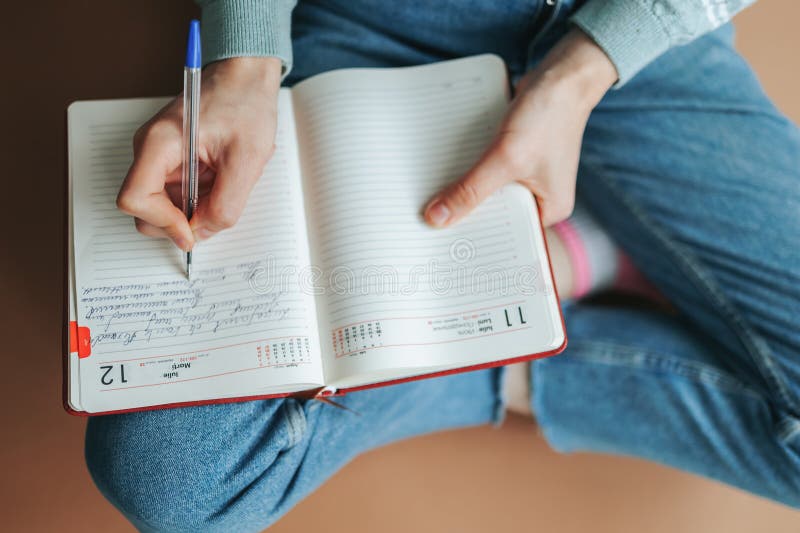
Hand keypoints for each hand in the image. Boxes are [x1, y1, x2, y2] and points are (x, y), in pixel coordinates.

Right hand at [116, 57, 282, 250]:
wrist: (245, 77)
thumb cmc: (245, 104)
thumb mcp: (246, 160)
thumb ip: (225, 205)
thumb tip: (203, 233)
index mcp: (159, 143)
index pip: (135, 199)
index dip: (163, 223)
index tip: (193, 231)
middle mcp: (149, 150)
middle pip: (143, 209)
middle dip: (178, 221)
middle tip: (214, 210)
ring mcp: (157, 156)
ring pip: (161, 206)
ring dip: (191, 211)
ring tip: (221, 185)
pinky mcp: (170, 161)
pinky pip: (174, 195)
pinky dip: (196, 200)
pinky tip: (218, 180)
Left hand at [423, 29, 617, 227]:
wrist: (560, 75)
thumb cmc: (548, 115)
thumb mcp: (506, 159)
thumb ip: (471, 190)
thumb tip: (437, 217)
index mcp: (549, 210)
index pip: (507, 238)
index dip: (475, 242)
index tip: (441, 248)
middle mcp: (540, 199)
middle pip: (494, 217)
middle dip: (465, 217)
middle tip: (427, 227)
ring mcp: (526, 179)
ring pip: (486, 195)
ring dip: (463, 193)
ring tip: (429, 205)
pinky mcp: (514, 160)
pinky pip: (485, 175)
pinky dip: (468, 173)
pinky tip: (444, 176)